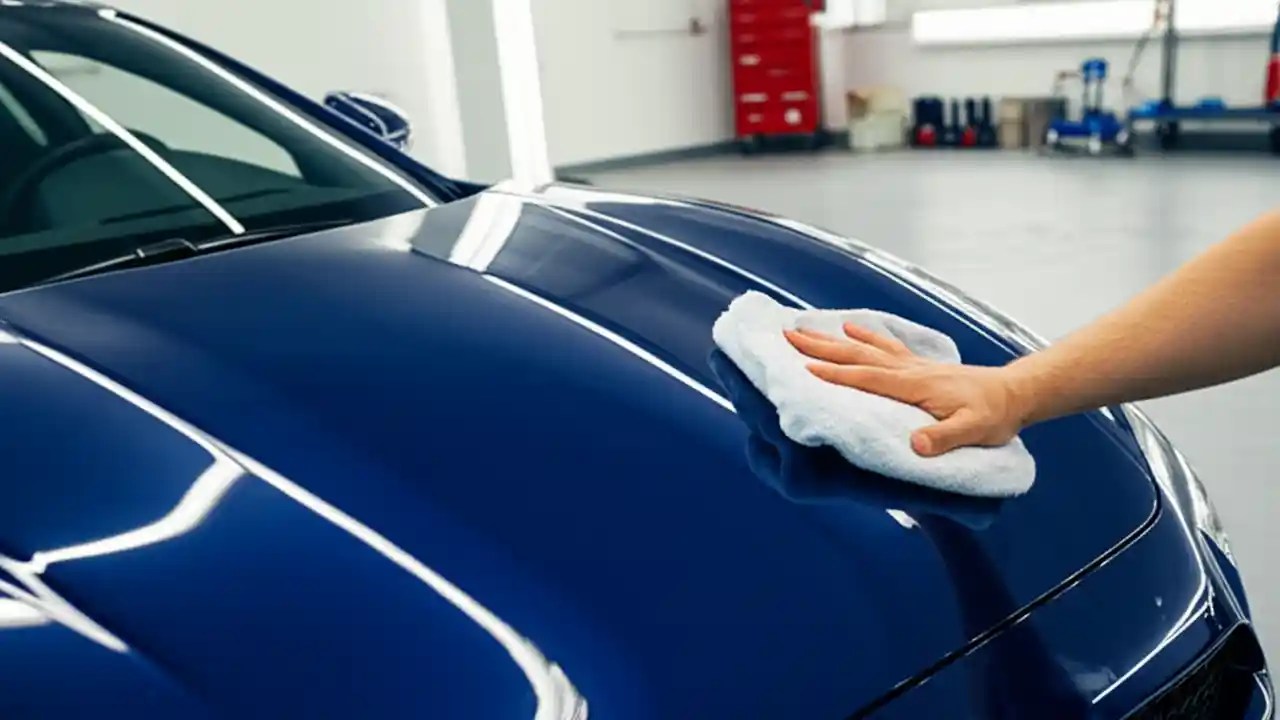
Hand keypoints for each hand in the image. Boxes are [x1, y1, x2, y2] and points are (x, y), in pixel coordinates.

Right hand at [783, 324, 1033, 456]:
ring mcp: (912, 365)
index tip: (804, 368)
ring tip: (804, 329)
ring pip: (864, 348)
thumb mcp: (975, 431)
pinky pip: (883, 347)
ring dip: (833, 339)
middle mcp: (908, 370)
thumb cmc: (994, 416)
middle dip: (820, 347)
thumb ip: (945, 438)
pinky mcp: (918, 365)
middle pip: (856, 355)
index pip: (867, 378)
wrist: (1014, 394)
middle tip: (787, 336)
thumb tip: (915, 444)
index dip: (836, 374)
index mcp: (914, 386)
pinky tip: (850, 328)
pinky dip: (864, 336)